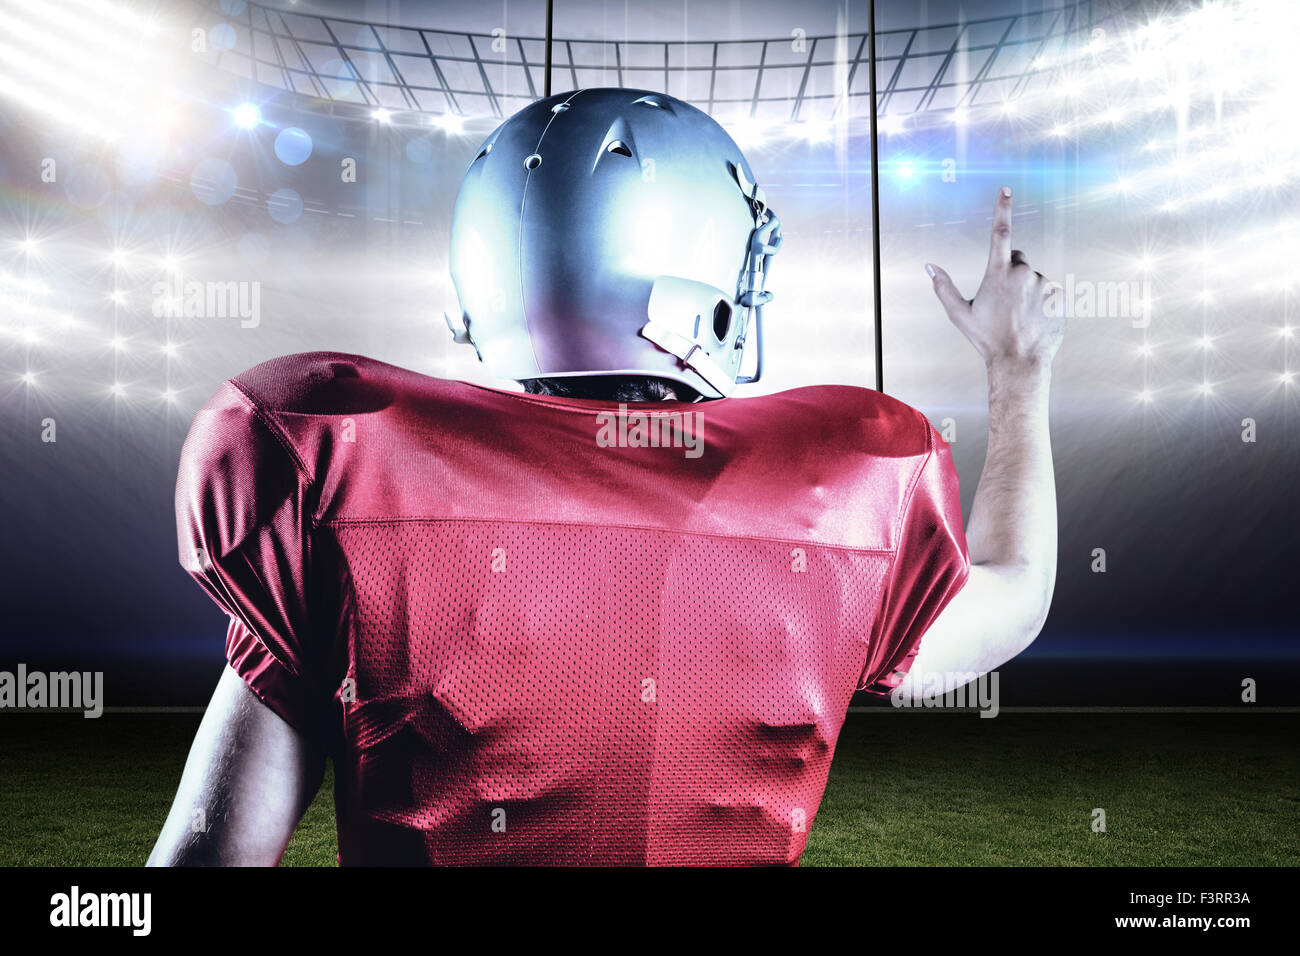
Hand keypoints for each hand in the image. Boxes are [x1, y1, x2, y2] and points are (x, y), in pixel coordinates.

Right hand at [925, 187, 1065, 367]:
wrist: (1019, 362)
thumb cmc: (987, 339)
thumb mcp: (960, 315)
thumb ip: (943, 287)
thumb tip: (930, 266)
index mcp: (998, 274)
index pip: (1000, 233)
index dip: (1002, 209)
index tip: (1006, 190)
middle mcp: (1023, 273)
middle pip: (1016, 259)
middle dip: (1010, 271)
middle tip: (1003, 301)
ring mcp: (1044, 283)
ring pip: (1032, 277)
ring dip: (1026, 290)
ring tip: (1019, 316)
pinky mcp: (1059, 295)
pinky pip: (1048, 291)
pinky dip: (1041, 301)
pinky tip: (1033, 319)